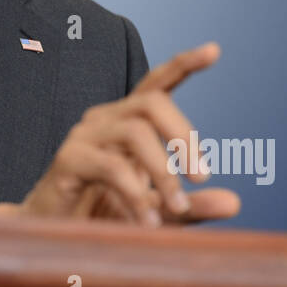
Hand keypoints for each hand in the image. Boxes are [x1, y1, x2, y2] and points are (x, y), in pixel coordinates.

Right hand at [0, 42, 239, 226]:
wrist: (52, 236)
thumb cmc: (103, 215)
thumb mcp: (157, 212)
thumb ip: (192, 206)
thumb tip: (235, 202)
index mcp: (127, 122)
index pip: (156, 84)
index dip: (184, 65)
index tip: (214, 50)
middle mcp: (105, 120)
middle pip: (152, 103)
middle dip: (183, 135)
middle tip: (202, 175)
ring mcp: (84, 136)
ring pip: (134, 131)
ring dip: (163, 170)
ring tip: (176, 207)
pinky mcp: (68, 160)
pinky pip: (110, 166)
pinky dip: (135, 195)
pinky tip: (147, 224)